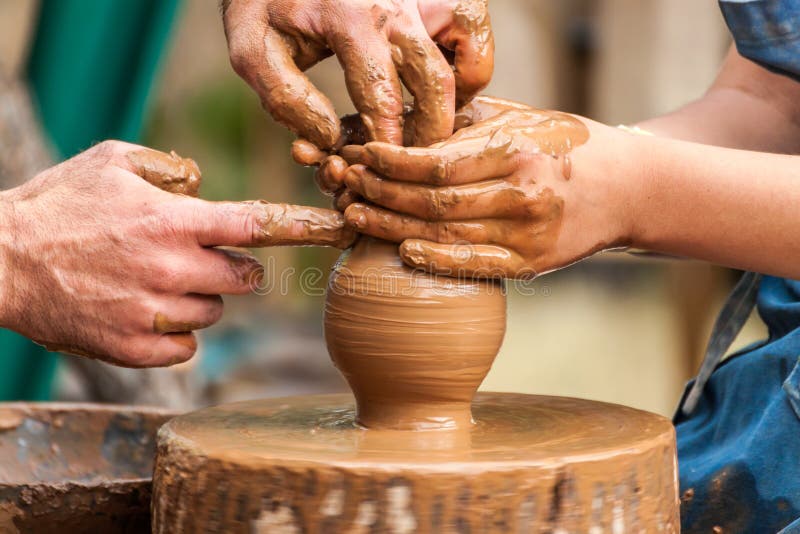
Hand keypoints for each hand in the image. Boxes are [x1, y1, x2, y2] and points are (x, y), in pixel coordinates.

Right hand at [0, 141, 353, 366]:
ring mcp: (154, 312)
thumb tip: (203, 185)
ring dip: (200, 297)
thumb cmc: (56, 204)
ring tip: (153, 281)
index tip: (340, 228)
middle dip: (236, 269)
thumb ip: (169, 168)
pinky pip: (187, 347)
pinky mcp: (134, 349)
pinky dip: (176, 333)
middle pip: (246, 279)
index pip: (258, 225)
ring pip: (215, 311)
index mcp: (172, 220)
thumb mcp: (110, 161)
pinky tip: (144, 312)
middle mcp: (172, 268)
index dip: (305, 227)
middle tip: (202, 258)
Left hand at [223, 0, 492, 148]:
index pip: (382, 99)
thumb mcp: (251, 47)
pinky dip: (468, 71)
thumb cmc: (266, 1)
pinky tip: (434, 89)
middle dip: (426, 138)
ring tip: (422, 129)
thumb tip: (329, 137)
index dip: (384, 147)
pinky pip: (475, 40)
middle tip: (407, 165)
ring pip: (469, 65)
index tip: (379, 174)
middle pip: (437, 88)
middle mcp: (398, 4)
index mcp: (350, 18)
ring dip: (452, 108)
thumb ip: (285, 97)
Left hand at [338, 97, 637, 278]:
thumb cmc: (566, 145)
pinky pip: (473, 265)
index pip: (437, 164)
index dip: (391, 163)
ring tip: (355, 215)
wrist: (628, 188)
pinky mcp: (530, 264)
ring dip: (392, 228)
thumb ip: (468, 122)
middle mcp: (523, 195)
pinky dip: (434, 260)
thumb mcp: (523, 119)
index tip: (361, 154)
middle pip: (432, 203)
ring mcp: (527, 235)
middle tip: (346, 185)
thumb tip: (404, 120)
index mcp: (518, 151)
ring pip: (444, 235)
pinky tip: (401, 250)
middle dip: (380, 194)